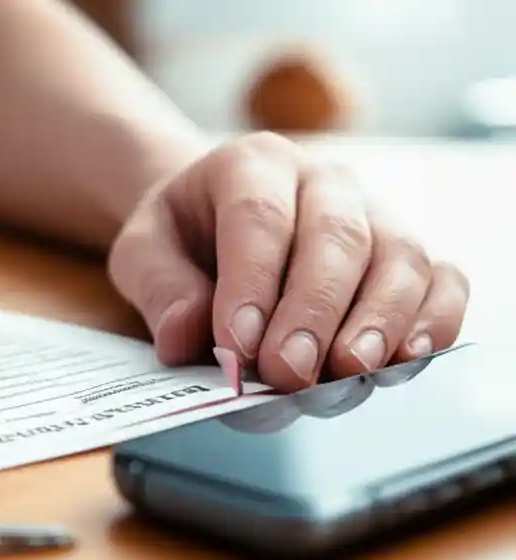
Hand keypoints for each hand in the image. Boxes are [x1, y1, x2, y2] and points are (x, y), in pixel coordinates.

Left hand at [107, 132, 468, 391]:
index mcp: (252, 164)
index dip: (252, 284)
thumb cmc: (182, 236)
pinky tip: (406, 358)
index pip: (259, 218)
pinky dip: (434, 319)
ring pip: (398, 257)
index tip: (237, 346)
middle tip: (288, 371)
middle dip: (314, 311)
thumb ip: (158, 287)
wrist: (215, 220)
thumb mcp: (142, 249)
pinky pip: (441, 279)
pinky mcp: (406, 254)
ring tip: (348, 370)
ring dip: (379, 320)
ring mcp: (374, 214)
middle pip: (337, 237)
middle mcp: (324, 180)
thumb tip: (185, 335)